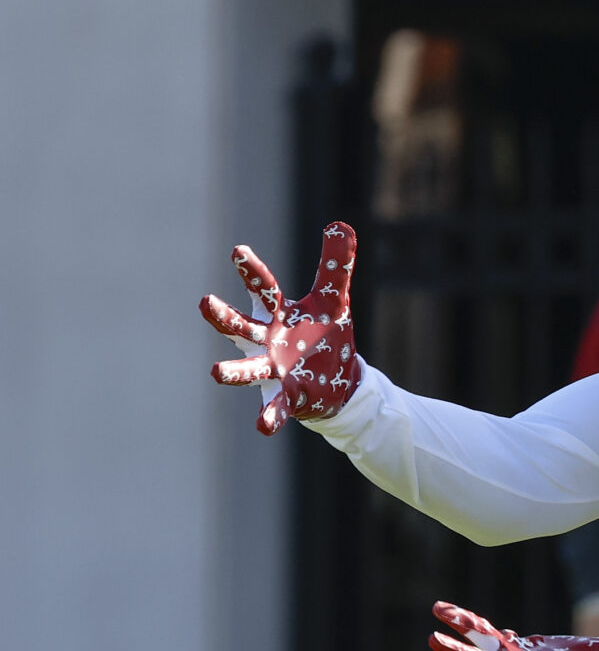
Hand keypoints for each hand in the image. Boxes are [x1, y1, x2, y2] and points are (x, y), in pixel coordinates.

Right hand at [201, 221, 361, 434]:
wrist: (335, 380)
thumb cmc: (323, 336)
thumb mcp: (334, 299)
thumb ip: (335, 265)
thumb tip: (341, 224)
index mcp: (278, 315)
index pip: (263, 289)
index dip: (251, 271)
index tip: (238, 250)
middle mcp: (268, 341)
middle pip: (241, 327)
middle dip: (223, 317)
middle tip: (204, 302)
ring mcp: (274, 370)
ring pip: (249, 369)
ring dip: (233, 371)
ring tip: (216, 374)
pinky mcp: (288, 396)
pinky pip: (275, 408)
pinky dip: (269, 416)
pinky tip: (262, 426)